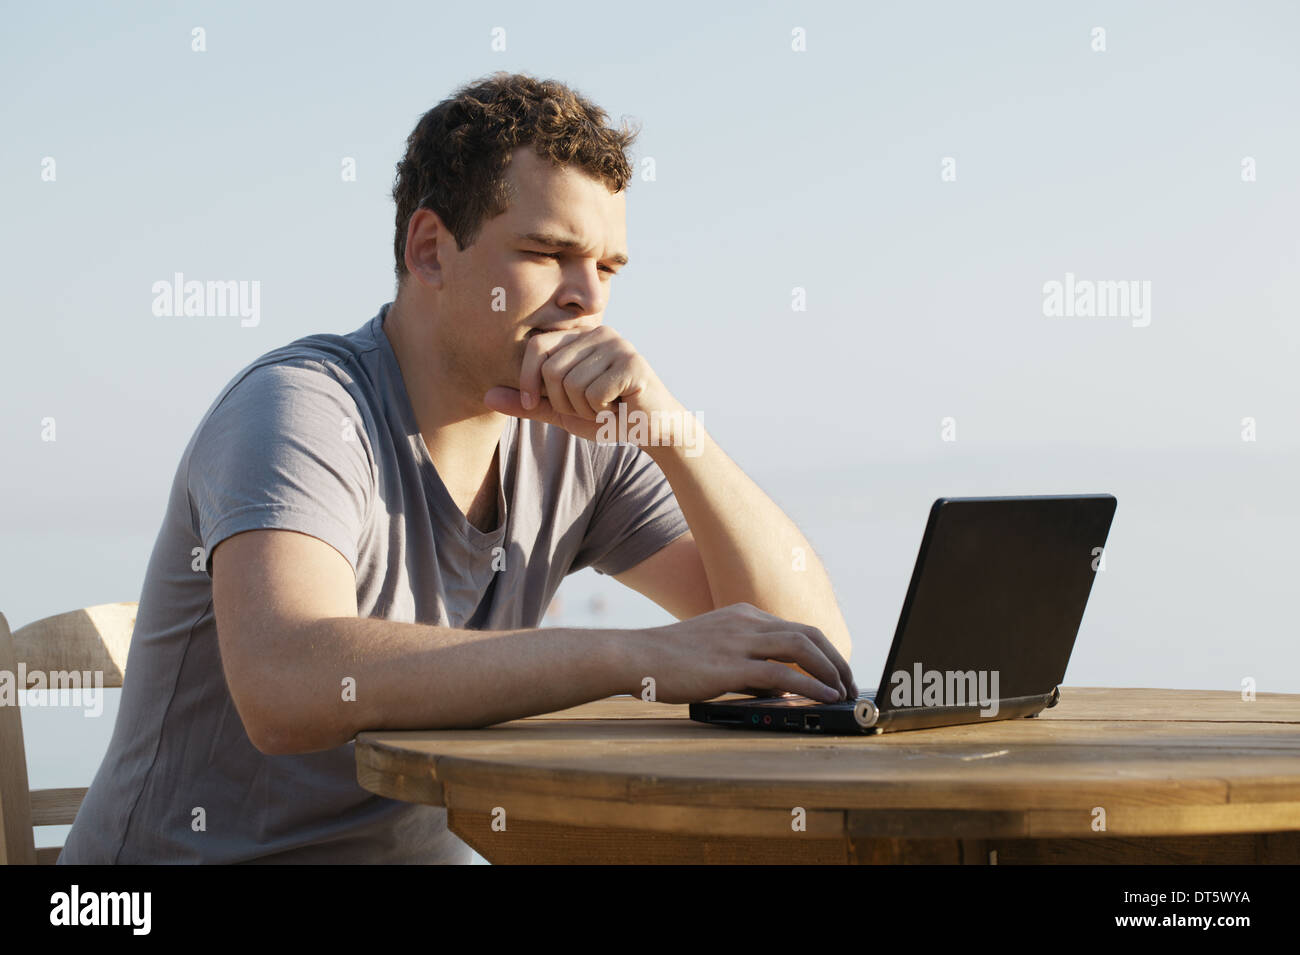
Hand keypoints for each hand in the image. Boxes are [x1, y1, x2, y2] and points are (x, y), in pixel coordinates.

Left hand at [483, 325, 682, 444]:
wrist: (652, 430)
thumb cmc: (607, 417)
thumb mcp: (562, 410)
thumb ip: (528, 403)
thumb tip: (486, 396)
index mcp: (581, 336)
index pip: (536, 346)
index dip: (527, 379)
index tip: (534, 404)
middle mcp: (600, 333)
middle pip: (551, 370)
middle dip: (563, 402)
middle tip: (587, 409)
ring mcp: (618, 346)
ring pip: (571, 383)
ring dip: (584, 409)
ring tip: (605, 408)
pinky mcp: (632, 364)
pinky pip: (593, 393)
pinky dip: (601, 412)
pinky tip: (618, 408)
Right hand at [627, 602, 857, 703]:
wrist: (634, 656)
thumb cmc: (668, 660)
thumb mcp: (715, 652)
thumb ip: (748, 666)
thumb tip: (781, 688)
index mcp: (744, 616)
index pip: (796, 628)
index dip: (824, 650)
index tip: (837, 670)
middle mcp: (746, 623)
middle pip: (808, 634)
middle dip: (836, 659)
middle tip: (849, 683)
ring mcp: (738, 641)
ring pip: (801, 647)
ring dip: (829, 670)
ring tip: (841, 692)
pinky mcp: (729, 665)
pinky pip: (781, 673)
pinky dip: (809, 685)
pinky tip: (822, 697)